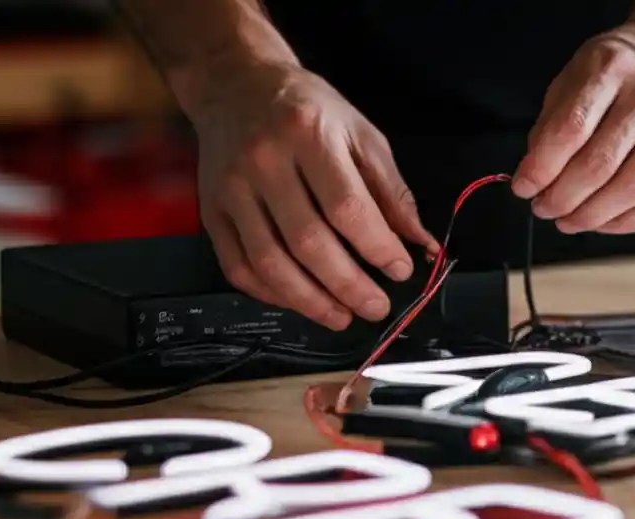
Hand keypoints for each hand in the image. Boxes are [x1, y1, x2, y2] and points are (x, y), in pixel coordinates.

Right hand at [188, 62, 436, 330]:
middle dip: (348, 285)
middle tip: (376, 306)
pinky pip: (238, 267)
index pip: (347, 207)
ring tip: (342, 316)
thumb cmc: (307, 110)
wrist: (237, 85)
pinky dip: (271, 294)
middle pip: (308, 242)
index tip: (400, 270)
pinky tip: (301, 302)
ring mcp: (232, 189)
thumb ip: (392, 191)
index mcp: (307, 135)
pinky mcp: (212, 211)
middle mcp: (264, 162)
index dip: (377, 247)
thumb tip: (422, 244)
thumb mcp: (361, 134)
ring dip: (311, 301)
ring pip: (270, 262)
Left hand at [512, 9, 634, 235]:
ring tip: (569, 221)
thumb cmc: (625, 67)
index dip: (542, 167)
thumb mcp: (579, 72)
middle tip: (543, 209)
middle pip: (600, 164)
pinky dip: (628, 222)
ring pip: (634, 188)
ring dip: (593, 216)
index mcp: (612, 66)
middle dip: (563, 198)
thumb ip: (554, 120)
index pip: (571, 128)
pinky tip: (604, 223)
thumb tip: (535, 176)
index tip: (523, 187)